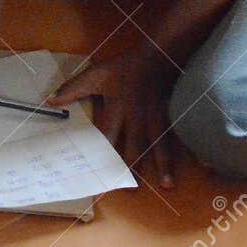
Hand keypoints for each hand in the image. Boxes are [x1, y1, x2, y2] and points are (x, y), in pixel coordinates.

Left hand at [50, 43, 179, 187]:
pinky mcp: (169, 117)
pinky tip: (196, 165)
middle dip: (132, 168)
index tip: (96, 175)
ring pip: (157, 145)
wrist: (155, 56)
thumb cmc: (123, 68)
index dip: (99, 156)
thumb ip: (72, 89)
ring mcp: (154, 119)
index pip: (105, 137)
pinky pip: (175, 137)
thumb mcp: (95, 75)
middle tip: (131, 190)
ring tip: (167, 186)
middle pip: (134, 147)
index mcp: (116, 110)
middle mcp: (135, 118)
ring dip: (162, 165)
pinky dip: (184, 151)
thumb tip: (49, 101)